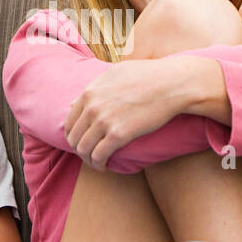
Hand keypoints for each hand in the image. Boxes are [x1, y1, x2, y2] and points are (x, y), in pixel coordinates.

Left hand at [64, 56, 209, 169]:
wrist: (172, 84)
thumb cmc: (148, 76)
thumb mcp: (115, 74)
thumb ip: (94, 88)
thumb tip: (74, 102)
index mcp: (90, 92)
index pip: (69, 121)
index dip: (73, 136)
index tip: (83, 142)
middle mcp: (92, 106)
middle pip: (74, 137)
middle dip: (79, 150)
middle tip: (89, 155)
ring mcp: (104, 121)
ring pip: (83, 149)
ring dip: (88, 160)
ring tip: (97, 163)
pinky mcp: (118, 134)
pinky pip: (99, 156)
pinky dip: (98, 164)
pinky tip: (104, 167)